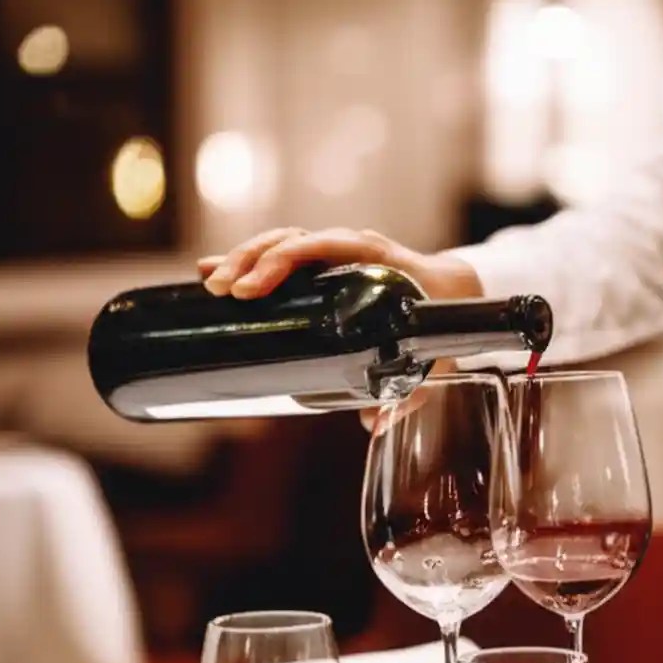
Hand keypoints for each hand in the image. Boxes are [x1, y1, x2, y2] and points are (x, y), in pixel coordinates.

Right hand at [197, 227, 483, 430]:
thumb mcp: (430, 354)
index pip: (324, 245)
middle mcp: (350, 248)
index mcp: (375, 258)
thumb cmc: (439, 316)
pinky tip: (213, 276)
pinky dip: (249, 263)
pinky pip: (281, 255)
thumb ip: (408, 391)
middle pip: (293, 240)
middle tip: (225, 291)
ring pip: (282, 243)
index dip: (286, 259)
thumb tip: (374, 423)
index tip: (255, 288)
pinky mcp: (320, 265)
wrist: (451, 289)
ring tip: (211, 283)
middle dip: (253, 261)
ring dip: (244, 259)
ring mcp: (333, 253)